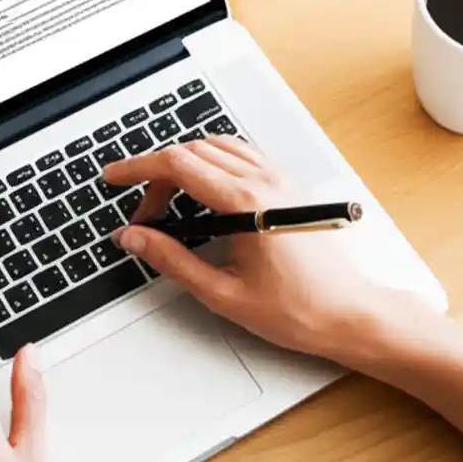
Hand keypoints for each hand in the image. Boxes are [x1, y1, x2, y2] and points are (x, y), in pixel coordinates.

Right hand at [103, 136, 438, 368]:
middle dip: (157, 177)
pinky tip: (203, 195)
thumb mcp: (222, 292)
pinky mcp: (288, 187)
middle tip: (143, 216)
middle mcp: (265, 182)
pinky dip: (212, 164)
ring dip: (185, 166)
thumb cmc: (299, 309)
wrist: (349, 314)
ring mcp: (280, 180)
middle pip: (193, 152)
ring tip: (168, 204)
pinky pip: (242, 155)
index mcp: (247, 203)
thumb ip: (172, 260)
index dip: (137, 168)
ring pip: (217, 147)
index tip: (113, 177)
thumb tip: (135, 238)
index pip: (179, 165)